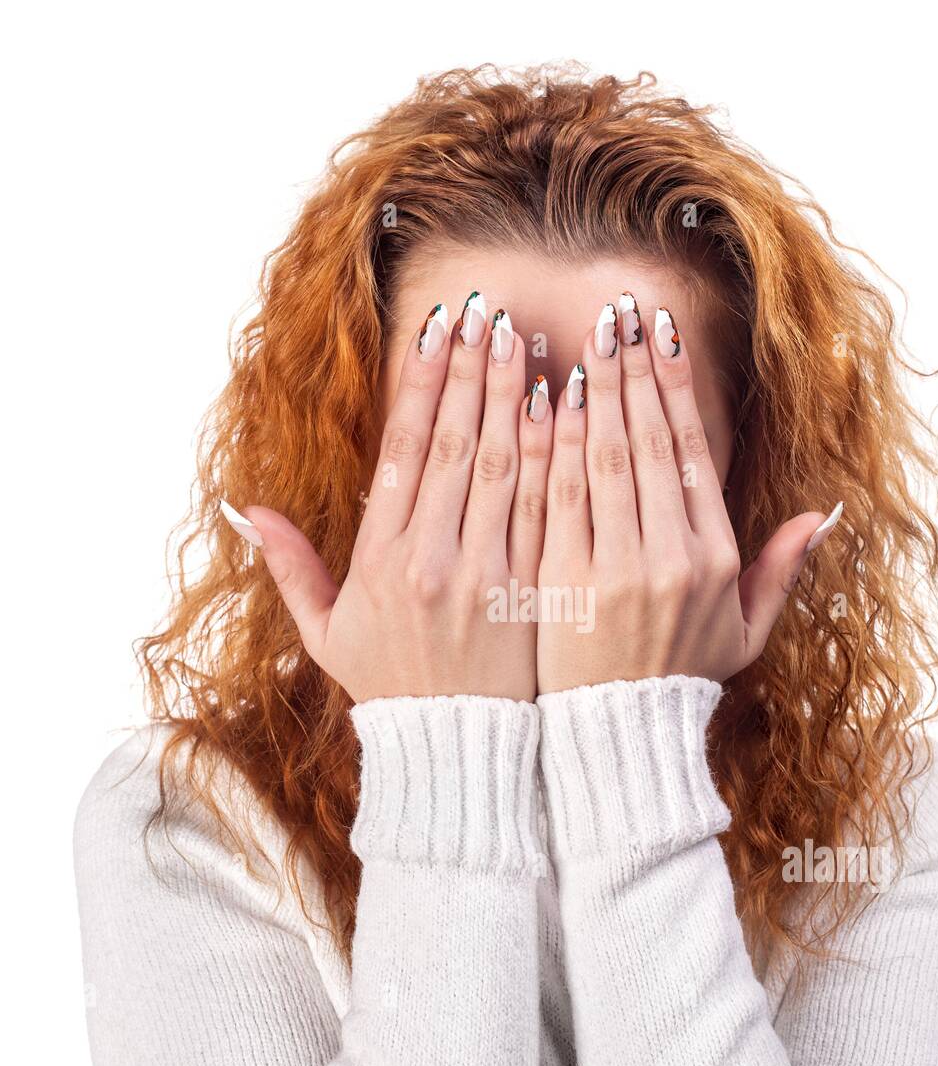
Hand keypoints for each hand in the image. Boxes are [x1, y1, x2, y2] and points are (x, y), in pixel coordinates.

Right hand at [224, 298, 552, 702]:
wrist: (460, 755)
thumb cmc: (393, 691)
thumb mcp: (327, 634)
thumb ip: (290, 568)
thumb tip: (244, 510)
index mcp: (380, 561)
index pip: (401, 451)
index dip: (420, 385)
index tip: (435, 330)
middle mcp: (431, 559)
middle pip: (454, 444)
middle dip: (470, 370)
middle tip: (486, 310)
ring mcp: (487, 574)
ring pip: (503, 466)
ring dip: (514, 396)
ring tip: (525, 338)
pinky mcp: (533, 591)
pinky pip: (545, 509)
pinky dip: (556, 454)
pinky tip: (565, 406)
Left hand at [536, 298, 840, 694]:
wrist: (616, 742)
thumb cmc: (680, 681)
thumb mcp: (747, 635)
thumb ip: (783, 571)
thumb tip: (822, 514)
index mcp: (714, 559)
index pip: (692, 454)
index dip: (676, 389)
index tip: (662, 336)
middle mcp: (668, 556)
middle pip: (648, 442)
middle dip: (633, 368)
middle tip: (619, 309)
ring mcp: (613, 568)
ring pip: (603, 459)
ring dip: (594, 390)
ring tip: (583, 333)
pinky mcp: (562, 581)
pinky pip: (556, 497)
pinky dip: (551, 444)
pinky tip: (544, 397)